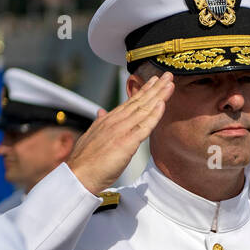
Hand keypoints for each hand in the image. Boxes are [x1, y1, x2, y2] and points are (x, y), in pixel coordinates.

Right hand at [67, 72, 173, 194]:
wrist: (78, 174)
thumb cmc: (86, 160)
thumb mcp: (93, 136)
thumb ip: (100, 123)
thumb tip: (101, 112)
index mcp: (109, 120)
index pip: (131, 102)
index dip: (144, 90)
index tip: (155, 80)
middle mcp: (116, 121)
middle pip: (139, 101)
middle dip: (155, 87)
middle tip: (169, 75)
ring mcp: (121, 130)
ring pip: (144, 109)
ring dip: (158, 95)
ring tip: (170, 83)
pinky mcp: (125, 142)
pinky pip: (143, 126)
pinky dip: (154, 115)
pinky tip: (162, 104)